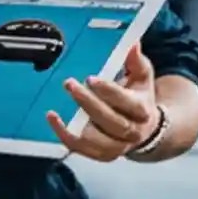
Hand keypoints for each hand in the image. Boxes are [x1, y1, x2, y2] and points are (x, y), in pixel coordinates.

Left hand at [47, 42, 158, 161]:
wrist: (144, 128)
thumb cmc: (138, 97)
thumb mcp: (142, 77)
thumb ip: (136, 61)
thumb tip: (132, 44)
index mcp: (142, 110)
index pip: (127, 102)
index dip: (109, 91)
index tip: (91, 79)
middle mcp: (131, 131)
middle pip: (111, 121)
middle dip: (88, 103)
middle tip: (70, 84)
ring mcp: (116, 146)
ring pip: (96, 140)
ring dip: (75, 123)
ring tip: (58, 106)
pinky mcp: (101, 154)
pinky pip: (80, 148)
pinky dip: (65, 135)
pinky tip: (53, 118)